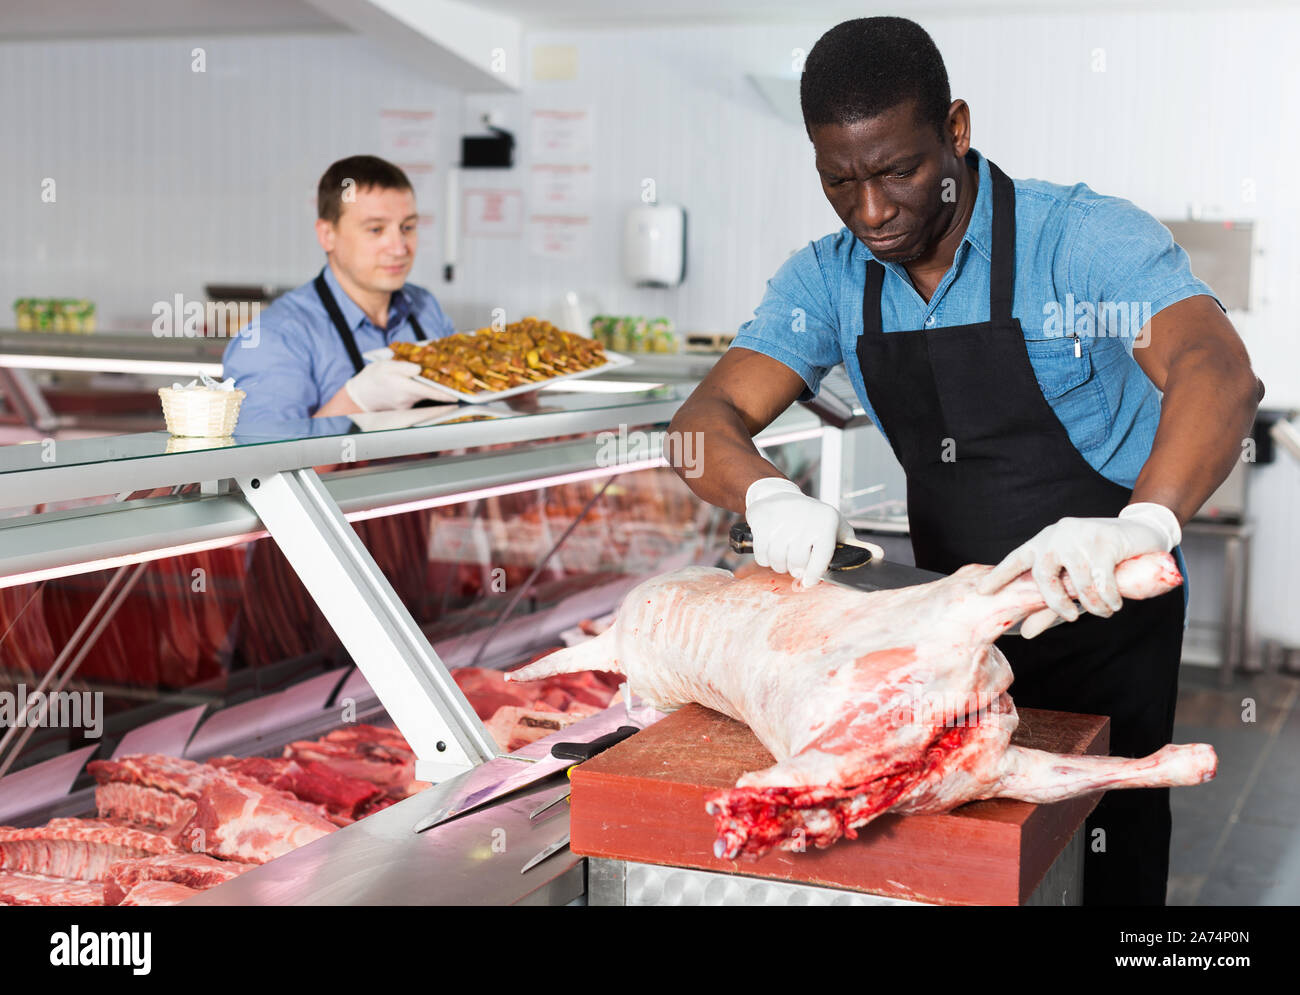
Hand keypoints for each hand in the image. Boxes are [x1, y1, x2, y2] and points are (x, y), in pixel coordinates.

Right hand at [343, 359, 460, 411]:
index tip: (457, 395)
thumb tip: (419, 369)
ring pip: (424, 397)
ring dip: (433, 391)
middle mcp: (406, 399)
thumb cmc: (373, 377)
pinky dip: (424, 393)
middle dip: (443, 391)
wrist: (360, 394)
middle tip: (457, 385)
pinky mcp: (405, 408)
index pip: (428, 391)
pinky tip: (426, 386)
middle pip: (430, 395)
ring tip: (444, 383)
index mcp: (403, 387)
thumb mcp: (386, 365)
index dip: (444, 394)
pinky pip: (418, 399)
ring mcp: (406, 405)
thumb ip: (403, 367)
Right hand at [745, 477, 854, 589]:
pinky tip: (771, 549)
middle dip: (796, 569)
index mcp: (827, 523)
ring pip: (778, 561)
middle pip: (797, 563)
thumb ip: (855, 545)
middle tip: (796, 563)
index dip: (814, 574)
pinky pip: (762, 554)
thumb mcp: (835, 527)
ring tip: (785, 556)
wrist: (780, 496)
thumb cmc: (813, 518)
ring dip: (779, 565)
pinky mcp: (763, 521)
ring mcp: (782, 520)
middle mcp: (805, 520)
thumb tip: (880, 556)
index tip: (809, 582)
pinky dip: (765, 558)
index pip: (822, 558)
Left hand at [976, 503, 1180, 637]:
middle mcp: (1056, 536)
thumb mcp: (1073, 581)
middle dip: (1056, 603)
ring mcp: (1079, 536)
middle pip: (1043, 576)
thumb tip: (1026, 633)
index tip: (982, 592)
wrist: (1141, 533)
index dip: (999, 576)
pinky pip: (1101, 581)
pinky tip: (1113, 603)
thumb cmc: (1101, 560)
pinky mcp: (1103, 541)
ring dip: (1092, 605)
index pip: (1015, 559)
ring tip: (1104, 610)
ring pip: (1077, 583)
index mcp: (1042, 543)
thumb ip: (1048, 605)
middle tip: (1069, 615)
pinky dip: (1108, 599)